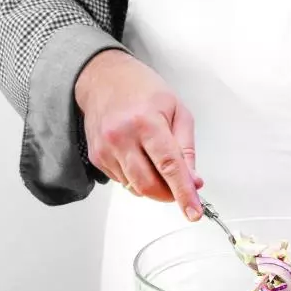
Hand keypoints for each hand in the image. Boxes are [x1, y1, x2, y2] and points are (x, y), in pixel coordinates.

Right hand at [75, 49, 203, 220]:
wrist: (104, 78)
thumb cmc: (143, 90)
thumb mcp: (178, 111)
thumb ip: (187, 149)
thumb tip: (193, 182)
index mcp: (146, 122)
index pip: (169, 166)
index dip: (183, 193)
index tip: (193, 212)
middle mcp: (122, 136)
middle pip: (149, 185)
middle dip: (169, 194)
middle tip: (179, 186)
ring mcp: (106, 149)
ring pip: (136, 188)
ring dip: (153, 186)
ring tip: (156, 161)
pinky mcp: (97, 157)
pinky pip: (123, 182)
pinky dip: (137, 178)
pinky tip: (138, 156)